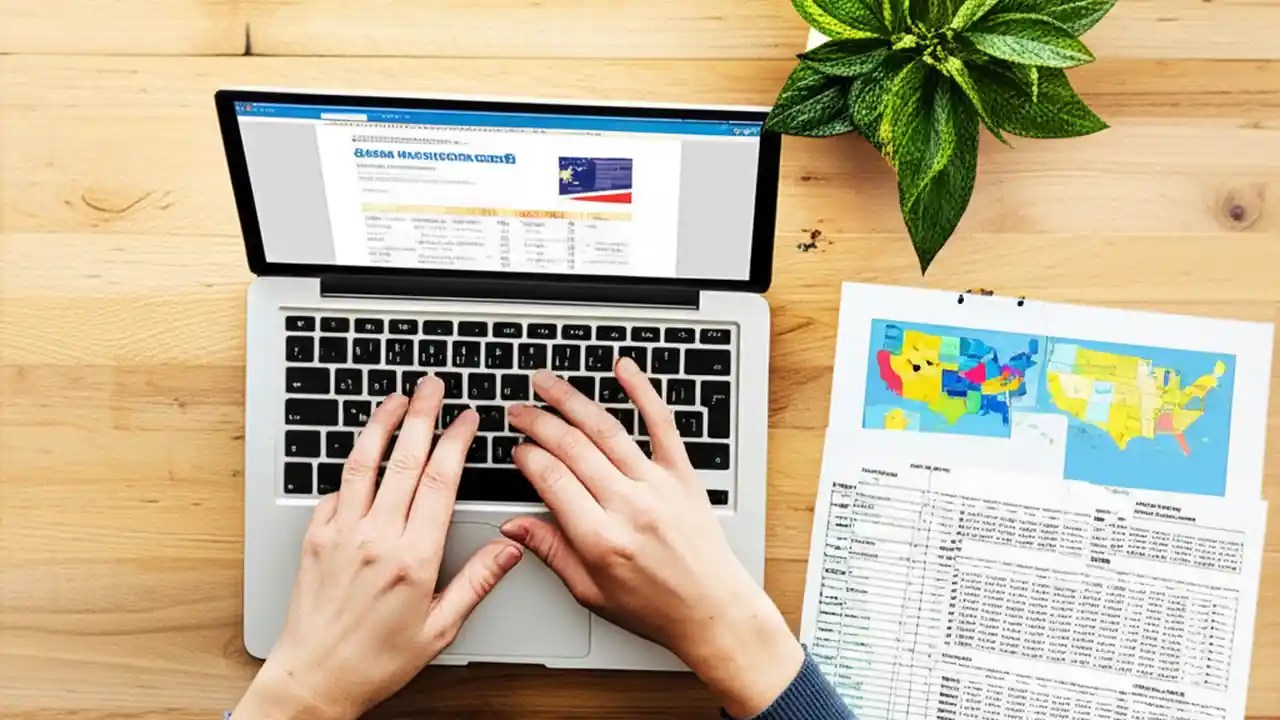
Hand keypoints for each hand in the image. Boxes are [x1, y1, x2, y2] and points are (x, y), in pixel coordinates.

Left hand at [234, 378, 523, 719]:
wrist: (315, 678)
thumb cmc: (377, 660)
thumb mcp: (441, 628)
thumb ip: (477, 582)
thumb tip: (510, 548)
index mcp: (413, 558)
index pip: (439, 480)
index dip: (456, 441)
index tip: (468, 418)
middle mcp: (375, 538)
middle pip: (403, 458)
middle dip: (421, 414)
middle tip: (432, 386)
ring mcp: (341, 533)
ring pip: (363, 462)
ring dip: (381, 424)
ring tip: (395, 398)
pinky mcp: (315, 537)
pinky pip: (336, 489)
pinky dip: (352, 464)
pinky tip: (364, 453)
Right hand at [502, 361, 802, 717]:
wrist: (713, 610)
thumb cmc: (654, 607)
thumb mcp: (590, 592)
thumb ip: (551, 552)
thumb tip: (513, 525)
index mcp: (601, 539)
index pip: (551, 480)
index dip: (528, 458)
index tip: (516, 449)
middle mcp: (629, 506)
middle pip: (572, 448)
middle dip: (538, 422)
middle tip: (518, 411)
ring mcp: (658, 486)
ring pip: (606, 429)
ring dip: (571, 400)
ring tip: (546, 383)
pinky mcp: (683, 475)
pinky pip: (662, 424)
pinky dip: (642, 391)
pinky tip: (623, 369)